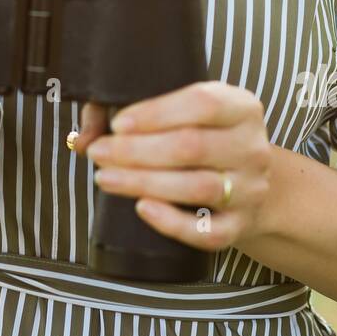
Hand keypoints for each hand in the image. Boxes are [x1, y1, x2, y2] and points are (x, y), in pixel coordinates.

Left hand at [73, 81, 272, 252]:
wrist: (253, 185)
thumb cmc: (205, 139)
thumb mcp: (184, 112)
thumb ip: (130, 115)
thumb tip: (83, 138)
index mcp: (242, 108)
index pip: (203, 103)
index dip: (155, 114)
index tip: (117, 124)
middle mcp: (252, 147)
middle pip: (193, 146)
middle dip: (137, 150)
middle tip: (100, 153)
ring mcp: (250, 190)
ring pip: (197, 188)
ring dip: (144, 183)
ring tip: (106, 178)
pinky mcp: (241, 226)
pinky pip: (208, 232)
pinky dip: (173, 223)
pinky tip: (142, 208)